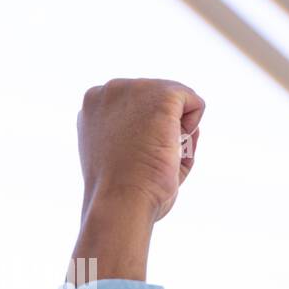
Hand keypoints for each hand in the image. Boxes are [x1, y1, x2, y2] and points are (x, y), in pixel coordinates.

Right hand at [77, 78, 204, 222]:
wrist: (121, 199)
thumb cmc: (125, 193)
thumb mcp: (129, 162)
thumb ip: (149, 139)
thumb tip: (190, 129)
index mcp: (95, 107)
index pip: (135, 109)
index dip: (146, 134)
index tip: (135, 158)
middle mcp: (110, 91)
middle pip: (155, 100)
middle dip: (164, 129)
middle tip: (150, 158)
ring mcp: (135, 90)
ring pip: (175, 99)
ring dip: (178, 130)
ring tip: (161, 153)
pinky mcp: (161, 96)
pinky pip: (192, 100)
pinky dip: (194, 124)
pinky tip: (175, 143)